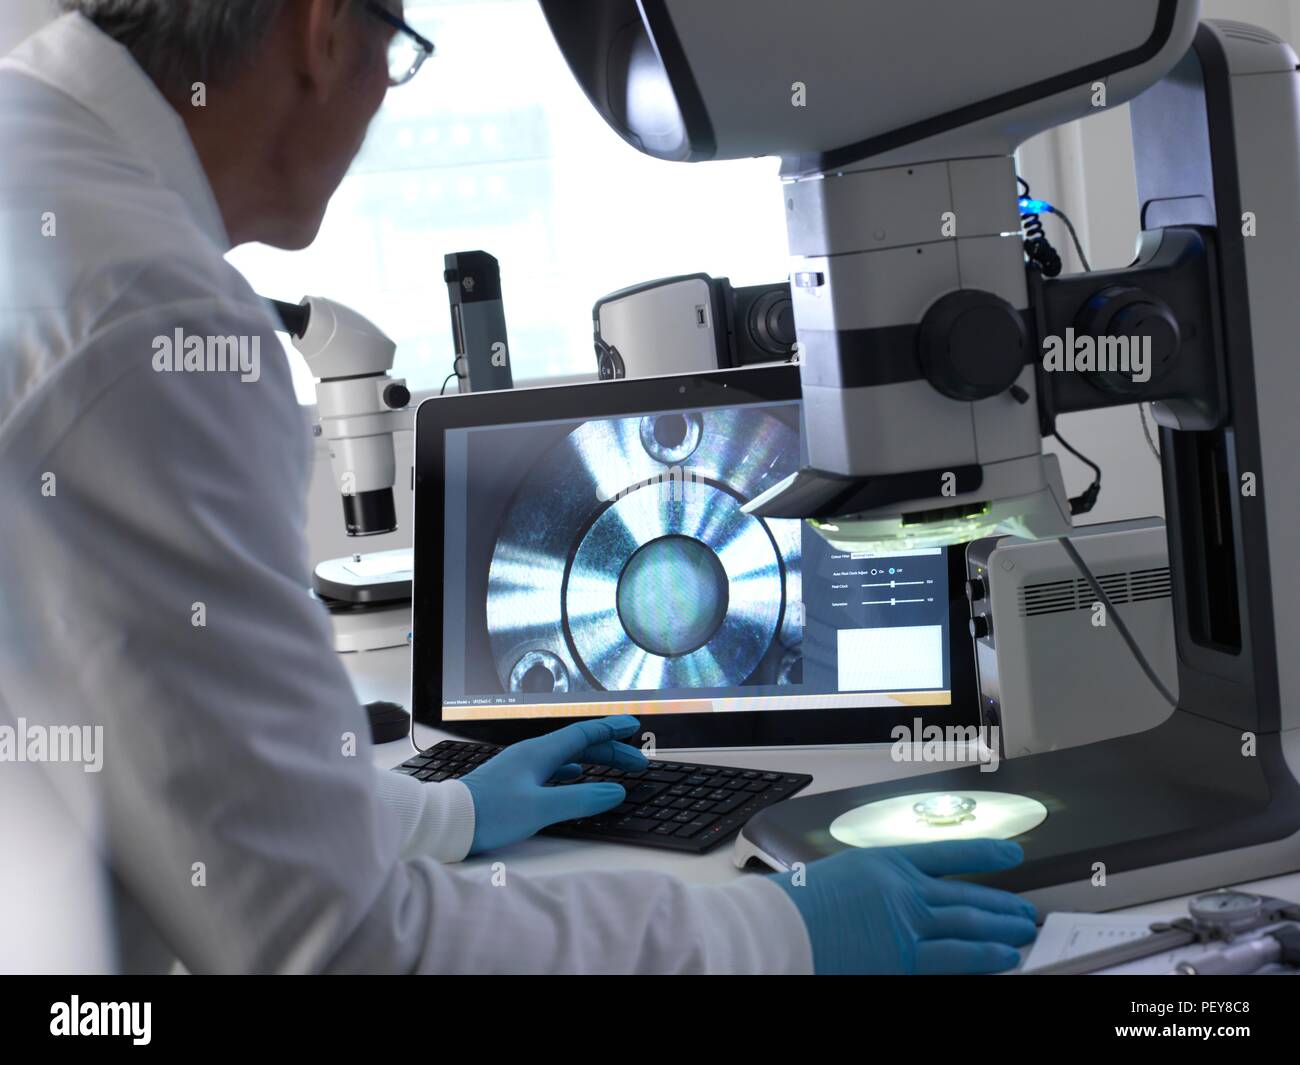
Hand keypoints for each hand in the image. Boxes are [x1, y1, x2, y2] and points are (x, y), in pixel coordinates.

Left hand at [460, 715, 647, 854]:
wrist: (448, 822)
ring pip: (567, 757)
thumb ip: (581, 799)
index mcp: (539, 753)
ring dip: (594, 760)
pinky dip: (574, 771)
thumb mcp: (541, 808)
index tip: (633, 724)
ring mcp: (522, 768)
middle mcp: (531, 755)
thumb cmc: (488, 813)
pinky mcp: (515, 783)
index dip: (610, 729)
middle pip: (579, 744)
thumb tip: (614, 791)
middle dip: (611, 749)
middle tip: (637, 761)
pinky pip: (553, 769)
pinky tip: (576, 779)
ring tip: (616, 769)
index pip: (583, 733)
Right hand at [771, 839, 1037, 973]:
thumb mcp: (843, 879)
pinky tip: (1003, 957)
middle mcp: (904, 890)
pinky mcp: (907, 960)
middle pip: (966, 894)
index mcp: (886, 862)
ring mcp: (908, 926)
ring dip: (1001, 928)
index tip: (1010, 851)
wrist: (778, 930)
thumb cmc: (796, 906)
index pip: (948, 852)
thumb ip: (880, 888)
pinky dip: (984, 957)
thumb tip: (910, 903)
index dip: (984, 852)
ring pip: (970, 925)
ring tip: (1022, 932)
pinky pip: (956, 958)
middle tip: (1024, 909)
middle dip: (1000, 902)